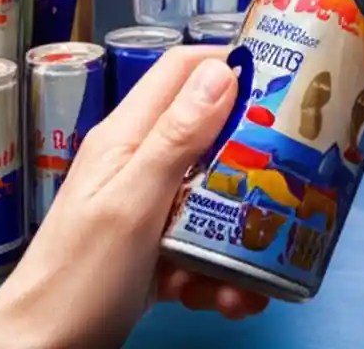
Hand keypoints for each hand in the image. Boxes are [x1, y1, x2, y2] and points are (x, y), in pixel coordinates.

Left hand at [0, 48, 269, 347]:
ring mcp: (147, 207)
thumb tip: (221, 72)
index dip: (232, 64)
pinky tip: (221, 298)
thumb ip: (176, 139)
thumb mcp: (133, 205)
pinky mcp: (155, 248)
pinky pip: (203, 244)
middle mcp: (139, 163)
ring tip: (249, 273)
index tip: (284, 81)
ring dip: (239, 233)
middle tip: (289, 179)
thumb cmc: (75, 281)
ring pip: (215, 197)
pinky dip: (219, 271)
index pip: (183, 70)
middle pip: (212, 135)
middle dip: (253, 162)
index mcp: (127, 137)